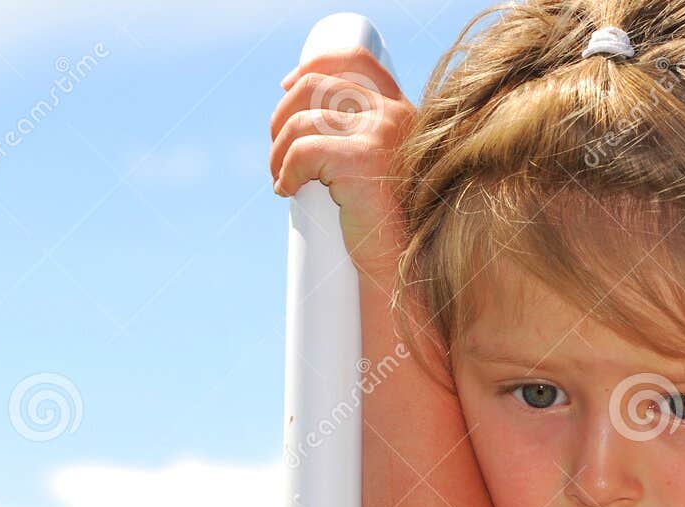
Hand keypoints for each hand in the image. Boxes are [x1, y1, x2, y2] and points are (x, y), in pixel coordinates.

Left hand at [269, 46, 415, 280]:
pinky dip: (284, 172)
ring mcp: (379, 135)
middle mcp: (394, 116)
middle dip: (282, 115)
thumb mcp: (380, 173)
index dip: (314, 66)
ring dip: (277, 152)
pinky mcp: (361, 160)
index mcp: (401, 113)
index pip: (357, 61)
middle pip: (317, 85)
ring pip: (302, 121)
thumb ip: (360, 142)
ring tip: (279, 180)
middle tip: (276, 153)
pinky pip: (301, 151)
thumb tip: (303, 124)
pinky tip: (286, 191)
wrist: (408, 268)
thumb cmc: (390, 232)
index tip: (286, 86)